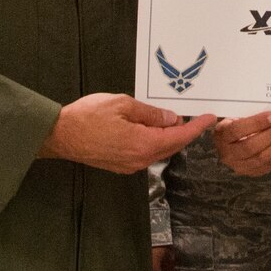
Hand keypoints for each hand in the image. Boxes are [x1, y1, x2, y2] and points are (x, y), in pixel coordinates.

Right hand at [40, 93, 213, 174]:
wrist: (59, 135)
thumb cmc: (88, 116)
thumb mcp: (123, 104)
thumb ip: (150, 113)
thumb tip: (171, 119)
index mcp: (143, 144)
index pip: (178, 137)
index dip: (196, 127)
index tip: (210, 118)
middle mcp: (139, 160)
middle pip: (170, 146)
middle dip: (183, 131)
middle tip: (194, 116)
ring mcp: (129, 166)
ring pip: (158, 151)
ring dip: (167, 137)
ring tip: (171, 119)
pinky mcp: (120, 166)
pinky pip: (145, 154)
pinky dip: (153, 142)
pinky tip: (151, 129)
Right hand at [214, 111, 270, 176]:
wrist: (228, 144)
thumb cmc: (234, 125)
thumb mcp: (234, 117)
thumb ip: (249, 114)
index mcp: (221, 136)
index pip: (237, 130)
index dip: (258, 123)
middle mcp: (228, 155)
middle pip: (252, 147)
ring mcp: (240, 167)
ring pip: (263, 158)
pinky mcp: (252, 173)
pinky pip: (270, 164)